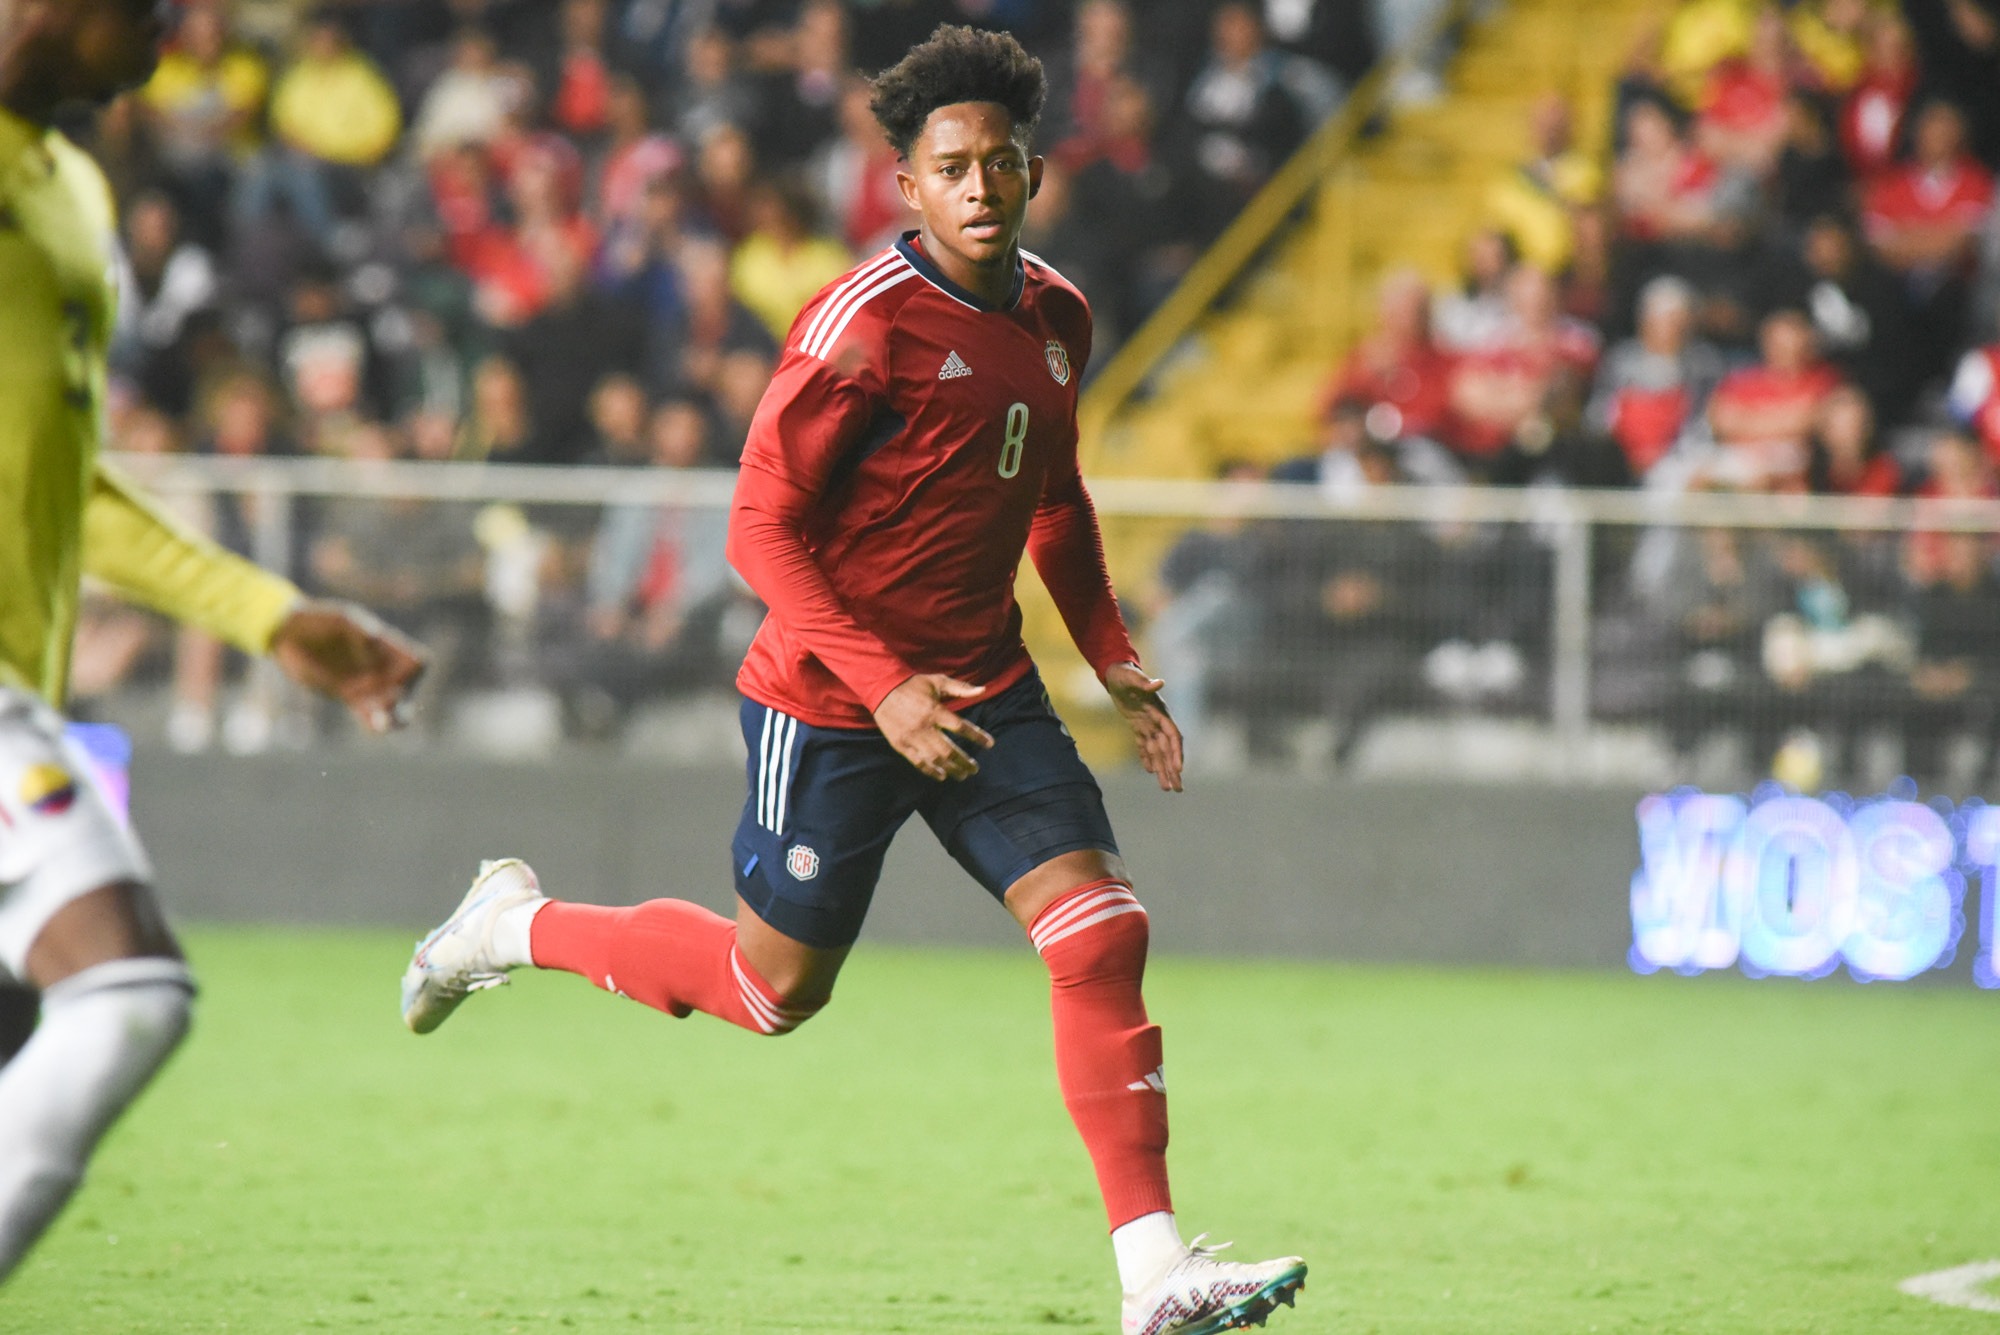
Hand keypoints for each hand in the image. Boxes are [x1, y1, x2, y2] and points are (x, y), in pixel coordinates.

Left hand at [269, 600, 427, 733]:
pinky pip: (367, 714)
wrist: (290, 633)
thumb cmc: (319, 619)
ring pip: (390, 706)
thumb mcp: (341, 619)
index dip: (412, 672)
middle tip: (387, 703)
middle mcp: (381, 667)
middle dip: (402, 699)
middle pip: (406, 689)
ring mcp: (366, 682)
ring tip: (386, 724)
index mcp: (387, 646)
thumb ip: (359, 627)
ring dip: (392, 716)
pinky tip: (375, 729)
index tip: (395, 673)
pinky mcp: (348, 695)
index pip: (417, 663)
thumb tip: (377, 637)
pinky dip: (373, 724)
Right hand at [873, 674, 993, 780]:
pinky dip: (930, 771)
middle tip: (974, 769)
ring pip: (935, 759)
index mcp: (935, 710)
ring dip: (951, 769)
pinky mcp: (901, 744)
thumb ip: (960, 688)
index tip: (990, 744)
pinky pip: (917, 762)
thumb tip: (983, 690)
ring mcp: (912, 738)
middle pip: (949, 750)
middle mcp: (925, 727)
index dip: (977, 736)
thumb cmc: (912, 685)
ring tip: (962, 775)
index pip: (961, 727)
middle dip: (964, 761)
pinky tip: (941, 776)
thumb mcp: (937, 681)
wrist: (881, 689)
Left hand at [1105, 662, 1182, 792]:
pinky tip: (1150, 772)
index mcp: (1160, 711)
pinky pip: (1144, 745)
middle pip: (1168, 749)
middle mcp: (1157, 720)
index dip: (1176, 752)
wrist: (1115, 671)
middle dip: (1173, 769)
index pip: (1173, 736)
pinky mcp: (1137, 725)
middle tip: (1177, 789)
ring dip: (1163, 769)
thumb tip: (1159, 683)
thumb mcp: (1132, 677)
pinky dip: (1147, 758)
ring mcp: (1148, 723)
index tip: (1179, 769)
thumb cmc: (1124, 674)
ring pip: (1158, 751)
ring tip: (1168, 788)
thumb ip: (1145, 682)